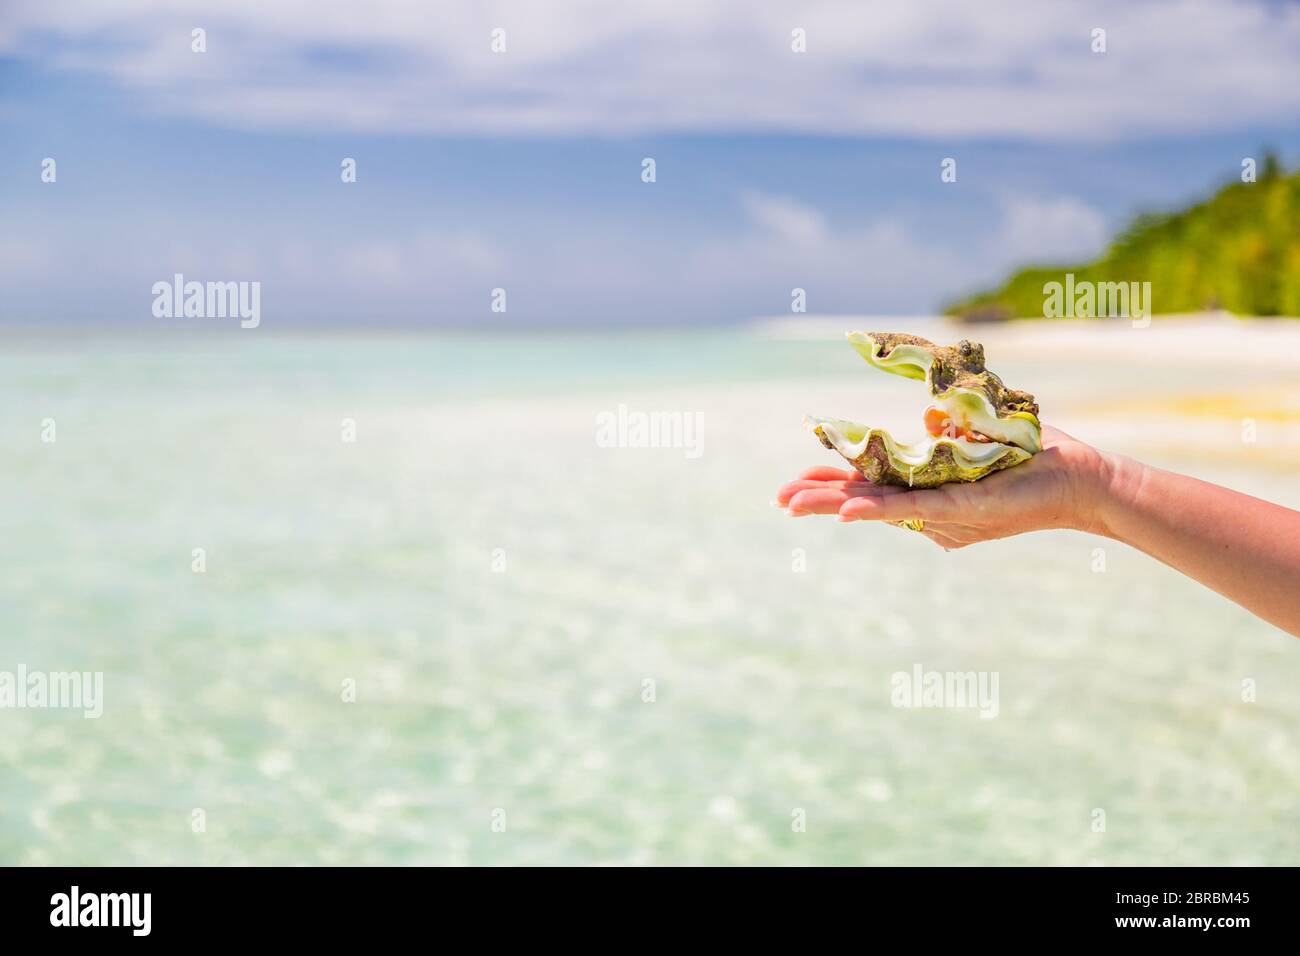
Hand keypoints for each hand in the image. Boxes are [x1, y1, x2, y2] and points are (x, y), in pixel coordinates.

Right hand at [774, 425, 1115, 548]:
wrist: (1081, 479)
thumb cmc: (1035, 457)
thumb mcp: (979, 435)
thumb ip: (948, 429)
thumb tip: (928, 417)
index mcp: (926, 488)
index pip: (868, 485)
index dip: (831, 483)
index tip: (795, 484)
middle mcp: (927, 506)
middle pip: (861, 500)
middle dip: (817, 500)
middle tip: (777, 501)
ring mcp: (941, 512)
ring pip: (875, 508)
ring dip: (832, 506)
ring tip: (792, 505)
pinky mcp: (960, 512)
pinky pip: (911, 511)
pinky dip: (876, 512)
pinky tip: (846, 512)